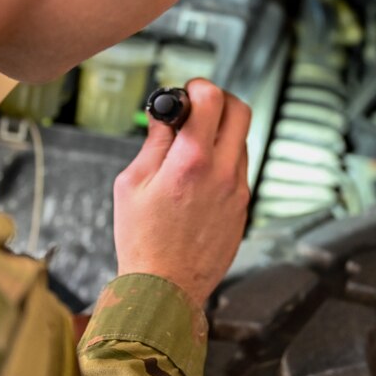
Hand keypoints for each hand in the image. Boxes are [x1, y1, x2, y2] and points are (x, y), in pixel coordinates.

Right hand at [112, 79, 250, 307]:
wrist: (166, 288)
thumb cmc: (142, 240)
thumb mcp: (132, 184)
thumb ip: (155, 142)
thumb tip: (167, 113)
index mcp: (192, 162)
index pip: (213, 99)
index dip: (200, 87)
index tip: (188, 91)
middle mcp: (223, 172)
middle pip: (241, 110)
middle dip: (220, 99)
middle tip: (198, 108)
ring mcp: (238, 190)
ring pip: (242, 140)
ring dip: (222, 132)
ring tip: (193, 147)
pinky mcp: (244, 207)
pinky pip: (240, 169)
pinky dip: (224, 159)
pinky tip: (200, 175)